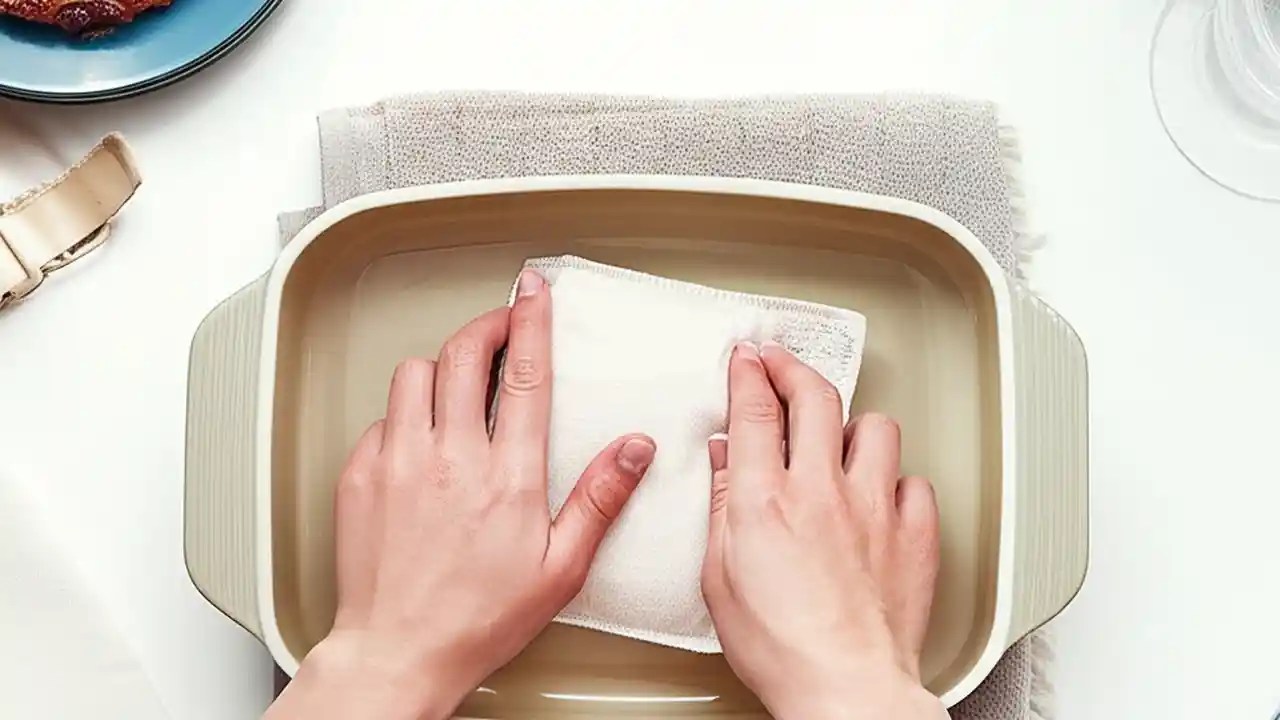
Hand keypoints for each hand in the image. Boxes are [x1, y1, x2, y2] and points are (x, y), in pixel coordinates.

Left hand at [265, 270, 655, 719]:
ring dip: (439, 367)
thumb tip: (632, 449)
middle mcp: (448, 457)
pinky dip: (403, 414)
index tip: (533, 292)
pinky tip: (419, 438)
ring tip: (456, 384)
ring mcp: (397, 462)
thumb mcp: (561, 568)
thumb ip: (599, 499)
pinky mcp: (359, 475)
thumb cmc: (476, 619)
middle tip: (500, 325)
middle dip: (485, 325)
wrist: (397, 652)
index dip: (530, 320)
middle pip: (462, 353)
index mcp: (505, 476)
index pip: (522, 373)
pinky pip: (381, 417)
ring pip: (413, 373)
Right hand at [701, 341, 944, 719]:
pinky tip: (880, 494)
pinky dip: (895, 481)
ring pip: (876, 427)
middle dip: (793, 366)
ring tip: (840, 436)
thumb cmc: (782, 648)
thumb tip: (725, 459)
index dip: (750, 371)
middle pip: (816, 396)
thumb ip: (722, 506)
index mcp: (767, 500)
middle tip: (781, 363)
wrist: (845, 689)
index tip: (746, 358)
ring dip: (852, 424)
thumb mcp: (720, 576)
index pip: (757, 408)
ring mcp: (874, 508)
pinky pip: (914, 482)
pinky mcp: (915, 534)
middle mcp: (824, 492)